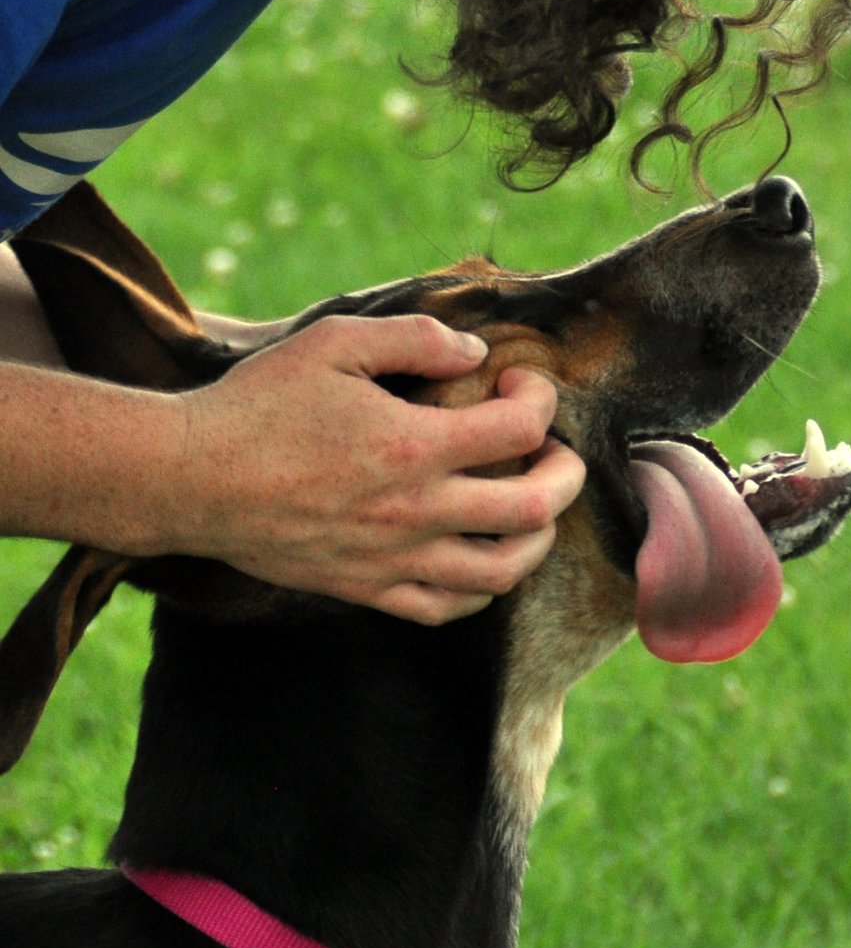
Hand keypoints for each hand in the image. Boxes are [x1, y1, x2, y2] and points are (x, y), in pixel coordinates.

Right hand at [167, 314, 585, 622]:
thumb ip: (415, 338)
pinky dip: (482, 588)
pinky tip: (480, 554)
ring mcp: (392, 560)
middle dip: (565, 474)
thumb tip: (475, 352)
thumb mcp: (335, 343)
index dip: (540, 398)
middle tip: (555, 450)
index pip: (521, 428)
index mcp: (412, 445)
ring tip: (532, 505)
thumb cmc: (258, 404)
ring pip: (502, 572)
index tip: (520, 384)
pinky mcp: (365, 590)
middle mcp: (413, 511)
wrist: (189, 479)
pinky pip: (447, 609)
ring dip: (537, 538)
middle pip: (534, 510)